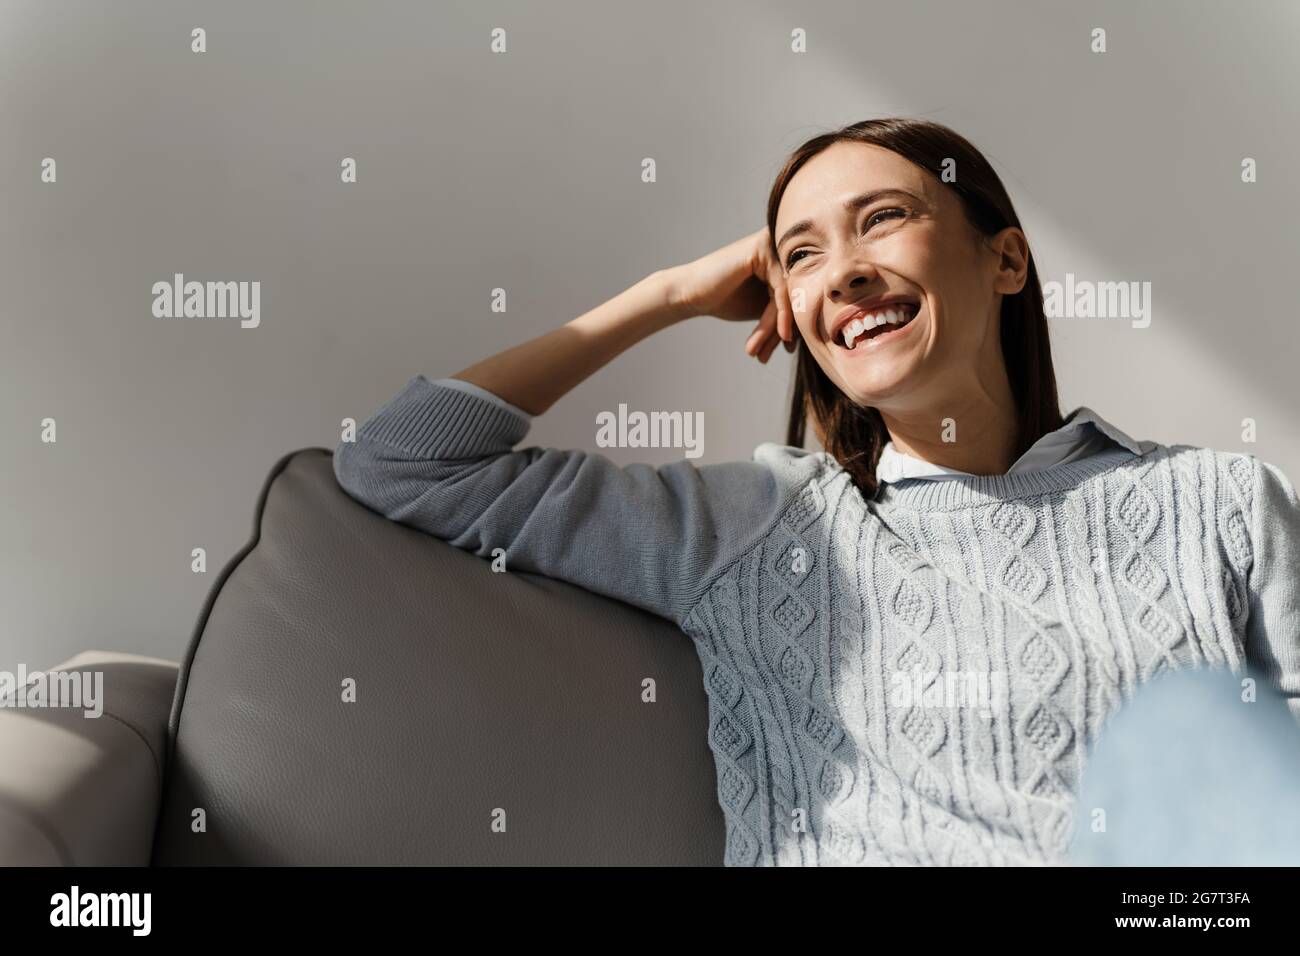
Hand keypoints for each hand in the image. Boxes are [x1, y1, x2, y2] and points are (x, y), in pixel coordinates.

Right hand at [667, 227, 796, 363]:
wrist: (692, 294)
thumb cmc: (726, 300)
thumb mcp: (764, 309)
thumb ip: (788, 311)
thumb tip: (821, 330)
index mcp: (784, 259)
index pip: (797, 293)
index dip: (791, 325)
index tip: (786, 350)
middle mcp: (780, 247)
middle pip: (794, 294)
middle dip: (782, 329)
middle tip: (768, 355)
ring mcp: (772, 244)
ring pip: (788, 293)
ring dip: (775, 327)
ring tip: (761, 352)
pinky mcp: (762, 248)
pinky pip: (781, 287)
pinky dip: (782, 314)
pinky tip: (781, 335)